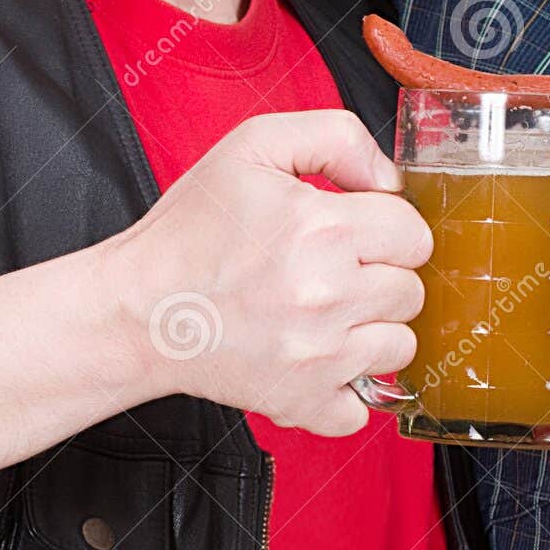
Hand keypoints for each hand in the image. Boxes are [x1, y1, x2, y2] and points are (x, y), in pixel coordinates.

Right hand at [99, 109, 431, 436]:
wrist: (134, 309)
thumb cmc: (190, 231)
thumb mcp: (255, 145)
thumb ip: (336, 139)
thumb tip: (390, 179)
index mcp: (324, 228)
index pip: (414, 234)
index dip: (388, 227)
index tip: (355, 231)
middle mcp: (328, 293)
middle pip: (411, 290)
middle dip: (382, 276)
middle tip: (337, 271)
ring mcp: (317, 355)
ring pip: (400, 347)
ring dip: (373, 330)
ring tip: (330, 314)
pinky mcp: (299, 401)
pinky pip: (363, 410)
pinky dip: (348, 391)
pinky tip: (320, 360)